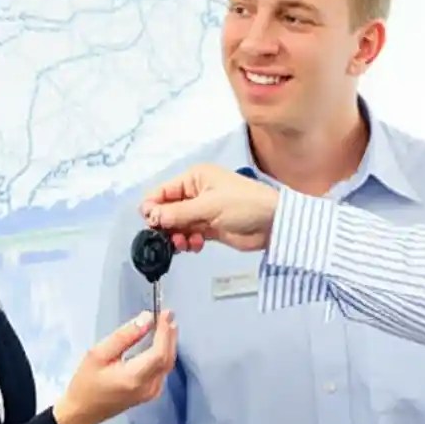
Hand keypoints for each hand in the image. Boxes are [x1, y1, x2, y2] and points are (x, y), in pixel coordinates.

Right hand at [52, 309, 177, 423]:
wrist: (82, 412)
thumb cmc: (86, 382)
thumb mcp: (98, 353)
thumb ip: (124, 336)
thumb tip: (147, 318)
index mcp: (134, 378)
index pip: (159, 353)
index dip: (164, 332)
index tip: (165, 313)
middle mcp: (148, 387)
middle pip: (167, 358)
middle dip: (169, 335)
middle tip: (168, 314)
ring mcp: (151, 393)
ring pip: (168, 364)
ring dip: (169, 343)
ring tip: (166, 323)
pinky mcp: (151, 394)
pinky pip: (163, 370)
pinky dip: (164, 353)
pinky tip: (160, 342)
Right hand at [139, 163, 278, 251]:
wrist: (273, 224)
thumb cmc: (244, 205)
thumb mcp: (209, 206)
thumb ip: (178, 213)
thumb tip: (151, 217)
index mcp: (194, 178)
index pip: (162, 192)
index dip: (153, 208)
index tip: (151, 224)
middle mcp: (195, 193)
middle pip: (167, 210)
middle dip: (165, 225)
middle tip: (170, 238)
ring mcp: (202, 211)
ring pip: (177, 225)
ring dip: (177, 236)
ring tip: (185, 244)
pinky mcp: (209, 228)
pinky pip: (189, 235)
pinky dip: (188, 242)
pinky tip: (196, 245)